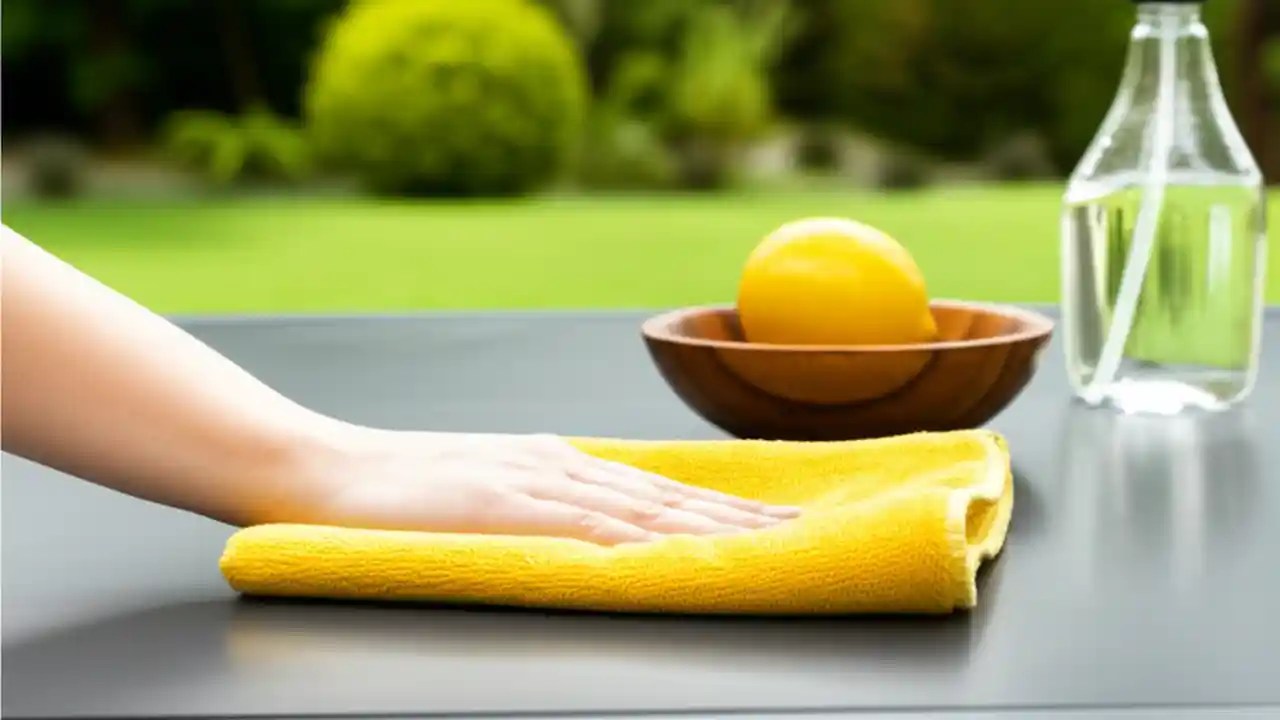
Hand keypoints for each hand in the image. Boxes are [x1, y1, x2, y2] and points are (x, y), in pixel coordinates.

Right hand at [282, 429, 800, 544]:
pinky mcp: (504, 506)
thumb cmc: (398, 489)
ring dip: (713, 528)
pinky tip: (681, 552)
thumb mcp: (486, 491)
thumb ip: (541, 506)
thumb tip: (599, 529)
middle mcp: (560, 466)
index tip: (774, 521)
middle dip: (740, 518)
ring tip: (771, 542)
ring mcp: (534, 483)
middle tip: (804, 530)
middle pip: (668, 497)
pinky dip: (643, 540)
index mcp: (557, 464)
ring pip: (644, 510)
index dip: (721, 507)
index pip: (657, 490)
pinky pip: (589, 527)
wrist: (322, 468)